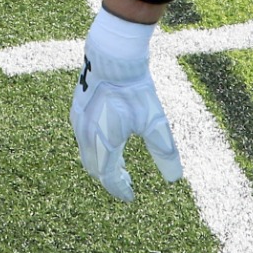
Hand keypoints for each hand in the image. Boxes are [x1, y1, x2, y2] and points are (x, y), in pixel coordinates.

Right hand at [71, 8, 180, 200]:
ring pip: (86, 152)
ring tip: (119, 164)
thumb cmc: (134, 89)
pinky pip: (83, 137)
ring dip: (101, 163)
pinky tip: (109, 140)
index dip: (120, 189)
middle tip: (126, 182)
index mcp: (102, 143)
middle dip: (110, 178)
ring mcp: (78, 120)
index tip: (131, 197)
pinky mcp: (78, 107)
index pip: (108, 177)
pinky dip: (94, 147)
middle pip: (94, 167)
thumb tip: (174, 178)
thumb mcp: (155, 122)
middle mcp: (85, 135)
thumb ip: (164, 152)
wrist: (114, 55)